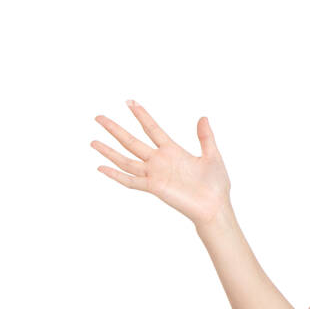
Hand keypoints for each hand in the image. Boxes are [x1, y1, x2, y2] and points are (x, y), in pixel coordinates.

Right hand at [91, 100, 231, 227]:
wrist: (215, 207)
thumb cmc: (216, 185)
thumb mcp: (213, 156)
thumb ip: (206, 137)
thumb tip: (203, 117)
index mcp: (173, 151)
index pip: (152, 129)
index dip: (141, 115)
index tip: (129, 102)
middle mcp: (160, 161)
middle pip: (132, 142)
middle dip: (115, 129)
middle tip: (99, 117)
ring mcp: (155, 174)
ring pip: (126, 160)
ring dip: (109, 151)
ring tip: (93, 141)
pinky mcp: (154, 187)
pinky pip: (130, 181)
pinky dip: (115, 175)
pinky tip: (101, 167)